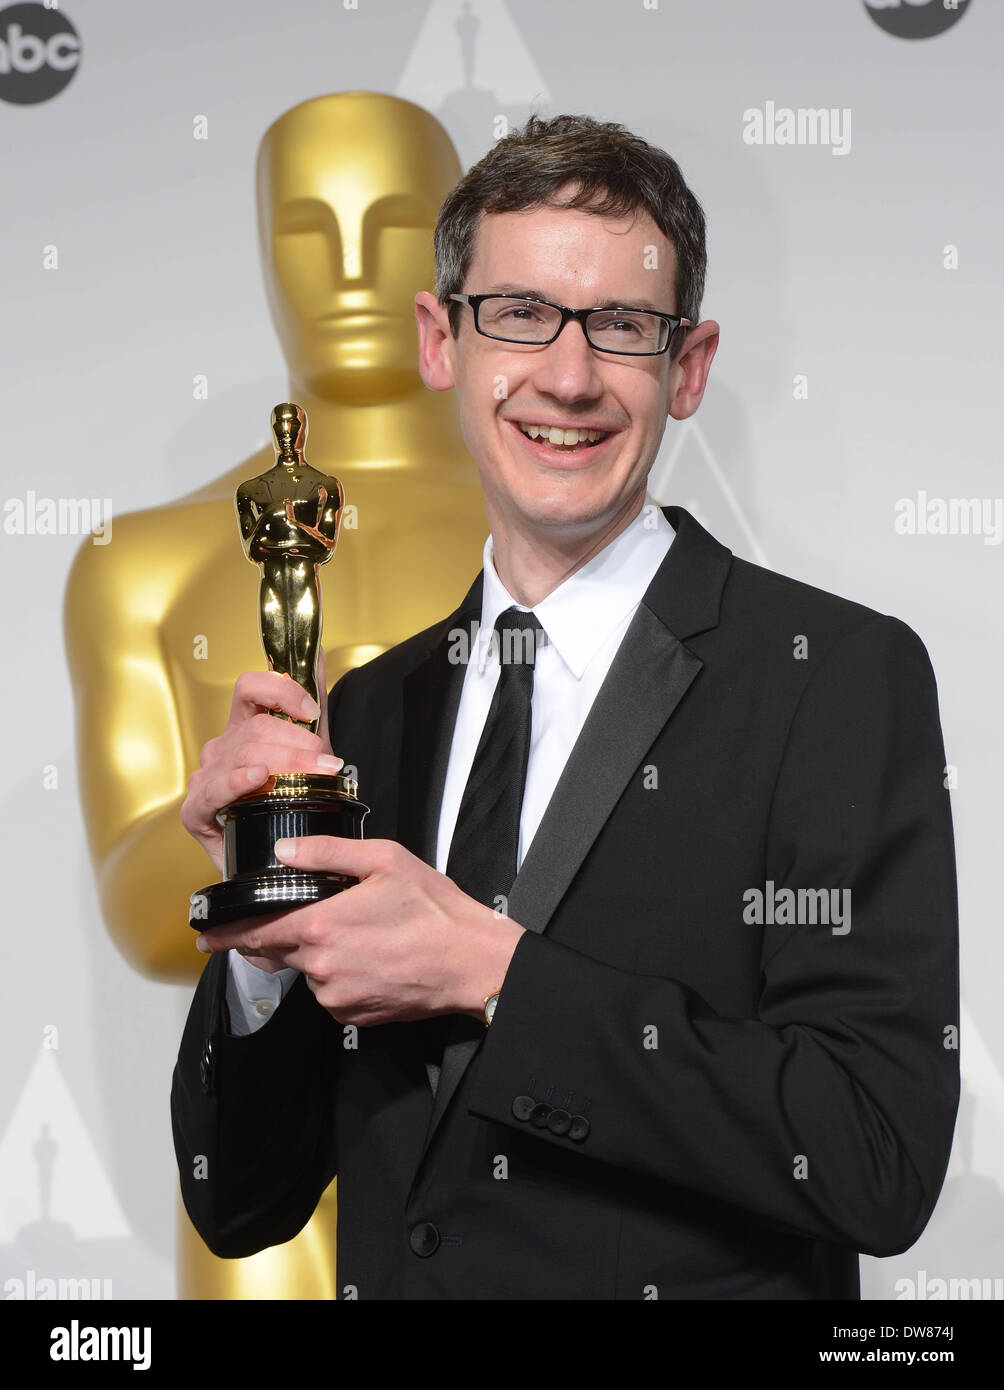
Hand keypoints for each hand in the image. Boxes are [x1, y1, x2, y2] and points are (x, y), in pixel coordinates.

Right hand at [181, 650, 339, 881]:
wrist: (280, 856)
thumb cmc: (291, 800)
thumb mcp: (310, 749)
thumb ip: (313, 703)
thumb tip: (320, 654)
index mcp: (244, 727)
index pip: (250, 687)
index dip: (280, 690)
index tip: (311, 710)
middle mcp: (222, 748)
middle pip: (256, 728)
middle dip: (298, 743)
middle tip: (328, 763)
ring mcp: (207, 776)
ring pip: (244, 755)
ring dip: (285, 764)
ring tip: (313, 777)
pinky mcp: (196, 810)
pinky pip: (214, 789)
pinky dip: (236, 781)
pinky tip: (255, 778)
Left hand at [195, 836, 526, 1025]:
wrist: (472, 963)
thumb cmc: (435, 911)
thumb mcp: (384, 860)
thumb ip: (328, 852)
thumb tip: (286, 850)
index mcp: (322, 926)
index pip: (255, 932)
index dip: (226, 933)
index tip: (204, 934)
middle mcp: (322, 967)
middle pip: (278, 952)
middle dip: (278, 936)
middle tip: (306, 919)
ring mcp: (336, 996)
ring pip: (307, 971)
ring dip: (317, 954)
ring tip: (361, 934)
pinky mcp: (353, 1017)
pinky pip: (330, 993)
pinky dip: (338, 976)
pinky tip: (369, 957)